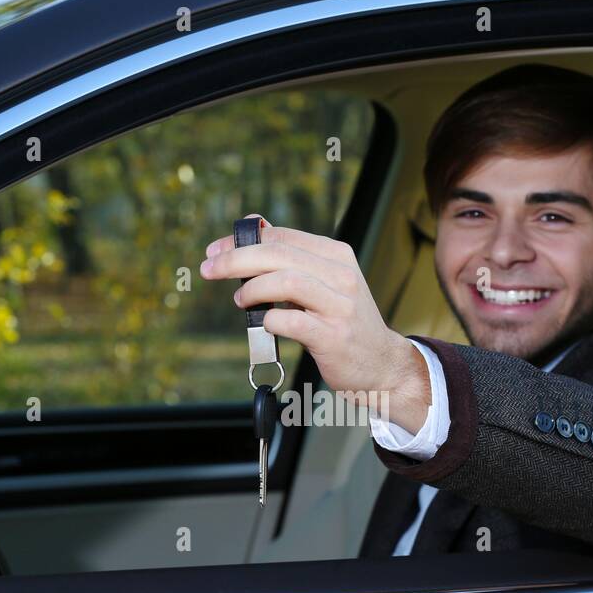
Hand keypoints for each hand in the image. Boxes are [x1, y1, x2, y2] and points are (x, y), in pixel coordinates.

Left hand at [200, 214, 430, 433]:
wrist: (382, 365)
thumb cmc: (344, 323)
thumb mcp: (326, 284)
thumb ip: (293, 259)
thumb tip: (254, 227)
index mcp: (336, 256)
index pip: (282, 237)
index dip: (243, 240)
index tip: (215, 250)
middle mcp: (341, 276)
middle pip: (280, 255)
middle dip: (236, 259)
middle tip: (210, 269)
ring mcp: (340, 306)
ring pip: (286, 281)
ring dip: (253, 289)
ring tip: (240, 300)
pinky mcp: (334, 337)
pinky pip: (292, 321)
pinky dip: (270, 320)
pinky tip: (264, 323)